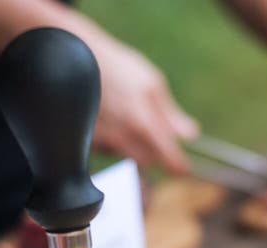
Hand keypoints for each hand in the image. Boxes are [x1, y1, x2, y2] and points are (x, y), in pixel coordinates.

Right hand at [90, 41, 197, 171]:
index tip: (183, 169)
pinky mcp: (86, 141)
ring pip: (126, 157)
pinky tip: (111, 121)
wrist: (75, 59)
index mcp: (143, 123)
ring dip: (134, 148)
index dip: (178, 166)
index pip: (167, 157)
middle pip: (147, 162)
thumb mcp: (151, 83)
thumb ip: (170, 115)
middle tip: (157, 139)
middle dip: (155, 155)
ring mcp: (102, 141)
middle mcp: (122, 137)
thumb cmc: (117, 67)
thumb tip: (191, 135)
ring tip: (129, 120)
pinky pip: (107, 150)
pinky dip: (113, 142)